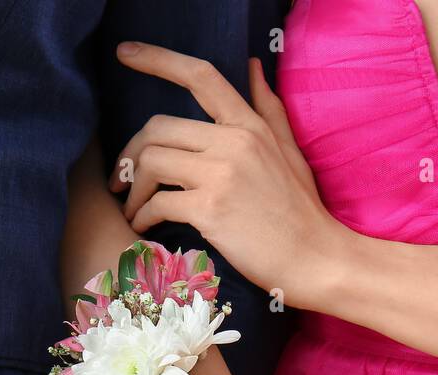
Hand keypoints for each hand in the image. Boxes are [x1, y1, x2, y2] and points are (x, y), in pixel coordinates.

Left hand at [111, 43, 342, 306]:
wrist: (315, 258)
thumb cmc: (301, 211)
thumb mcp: (290, 151)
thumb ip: (268, 109)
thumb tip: (252, 66)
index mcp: (250, 125)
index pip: (200, 76)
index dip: (158, 59)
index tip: (124, 54)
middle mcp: (234, 141)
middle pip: (159, 127)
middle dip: (130, 153)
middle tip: (122, 178)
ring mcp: (222, 174)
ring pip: (152, 162)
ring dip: (133, 188)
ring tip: (132, 208)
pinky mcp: (211, 209)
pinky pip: (159, 203)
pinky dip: (143, 217)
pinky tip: (143, 228)